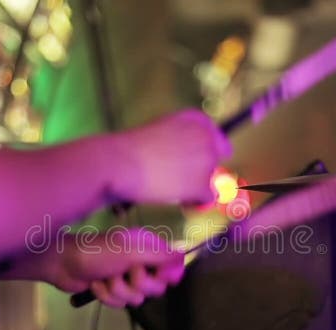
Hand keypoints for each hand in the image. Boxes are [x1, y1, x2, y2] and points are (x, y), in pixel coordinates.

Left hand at [4, 228, 184, 307]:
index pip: (173, 266)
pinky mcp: (113, 290)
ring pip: (138, 298)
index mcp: (148, 247)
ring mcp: (126, 277)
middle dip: (138, 285)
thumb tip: (184, 255)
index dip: (167, 275)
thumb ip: (160, 254)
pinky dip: (107, 296)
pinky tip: (96, 285)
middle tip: (125, 273)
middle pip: (157, 287)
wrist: (63, 264)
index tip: (157, 274)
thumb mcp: (131, 251)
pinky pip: (122, 304)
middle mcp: (141, 261)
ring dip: (119, 291)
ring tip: (106, 278)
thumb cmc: (98, 253)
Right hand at [112, 109, 231, 204]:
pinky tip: (176, 199)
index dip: (205, 154)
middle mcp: (206, 135)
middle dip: (200, 173)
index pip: (217, 139)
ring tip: (167, 187)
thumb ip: (178, 144)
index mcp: (194, 119)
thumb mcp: (157, 136)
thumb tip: (196, 168)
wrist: (118, 162)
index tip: (191, 164)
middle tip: (176, 180)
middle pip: (216, 161)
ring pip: (212, 181)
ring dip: (193, 188)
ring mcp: (207, 159)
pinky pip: (208, 199)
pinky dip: (194, 203)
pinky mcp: (203, 182)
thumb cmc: (126, 152)